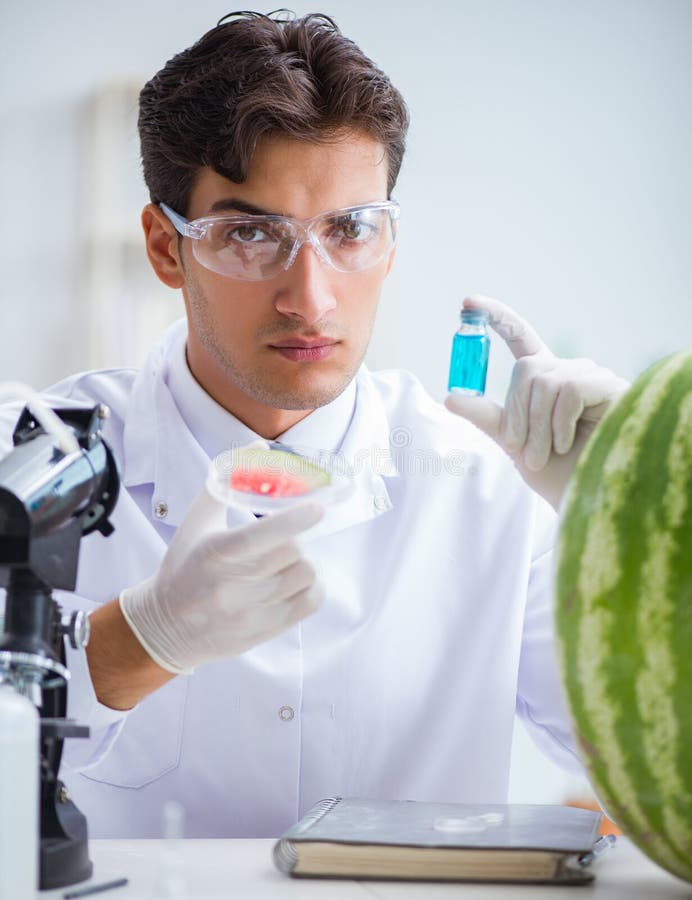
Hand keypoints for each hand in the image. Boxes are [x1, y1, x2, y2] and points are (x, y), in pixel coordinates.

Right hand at [119, 483, 324, 673]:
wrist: (166, 627)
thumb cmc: (184, 566)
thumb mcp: (196, 522)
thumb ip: (226, 482)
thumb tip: (259, 449)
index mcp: (213, 554)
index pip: (259, 536)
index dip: (293, 520)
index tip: (316, 507)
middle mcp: (231, 587)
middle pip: (292, 554)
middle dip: (298, 537)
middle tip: (289, 535)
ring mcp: (249, 613)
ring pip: (305, 577)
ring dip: (305, 561)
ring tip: (289, 559)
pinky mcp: (263, 631)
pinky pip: (310, 603)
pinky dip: (313, 586)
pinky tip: (297, 580)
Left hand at [445, 295, 629, 510]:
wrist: (590, 497)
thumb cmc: (558, 474)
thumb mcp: (514, 444)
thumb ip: (488, 417)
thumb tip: (450, 396)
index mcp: (544, 381)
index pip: (520, 338)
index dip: (498, 317)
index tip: (468, 301)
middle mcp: (568, 372)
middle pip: (526, 369)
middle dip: (517, 413)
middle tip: (523, 450)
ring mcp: (591, 376)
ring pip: (544, 382)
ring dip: (538, 427)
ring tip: (547, 454)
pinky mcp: (609, 386)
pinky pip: (568, 390)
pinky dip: (560, 423)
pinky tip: (569, 443)